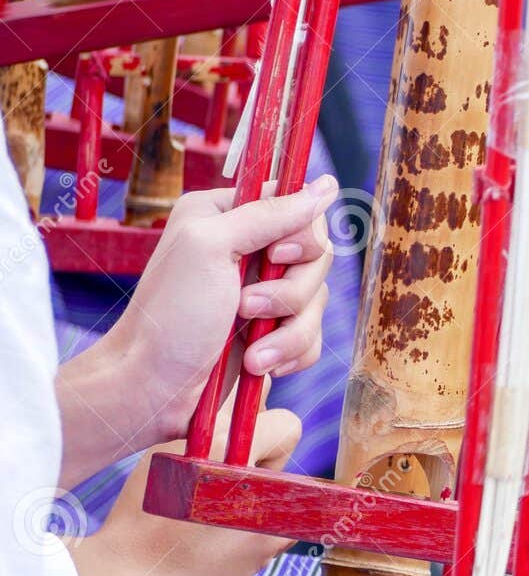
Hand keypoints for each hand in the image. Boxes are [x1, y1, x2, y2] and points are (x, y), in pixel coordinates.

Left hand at [72, 401, 301, 575]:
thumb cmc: (188, 572)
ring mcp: (168, 450)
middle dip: (258, 452)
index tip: (262, 493)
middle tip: (241, 498)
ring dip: (230, 466)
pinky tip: (189, 516)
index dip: (285, 460)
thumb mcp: (257, 549)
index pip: (286, 424)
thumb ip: (291, 513)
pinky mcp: (149, 466)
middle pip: (253, 420)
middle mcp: (195, 437)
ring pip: (224, 439)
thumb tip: (307, 504)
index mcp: (225, 448)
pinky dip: (203, 478)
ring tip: (213, 512)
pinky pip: (196, 456)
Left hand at [98, 176, 337, 447]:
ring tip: (252, 351)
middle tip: (247, 306)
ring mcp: (263, 292)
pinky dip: (291, 353)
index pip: (298, 206)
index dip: (300, 235)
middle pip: (318, 254)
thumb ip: (270, 214)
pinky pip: (312, 335)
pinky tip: (262, 364)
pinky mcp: (273, 332)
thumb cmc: (170, 317)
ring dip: (288, 330)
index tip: (274, 257)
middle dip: (291, 291)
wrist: (155, 390)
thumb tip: (326, 185)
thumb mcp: (212, 248)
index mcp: (226, 215)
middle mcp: (248, 249)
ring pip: (317, 298)